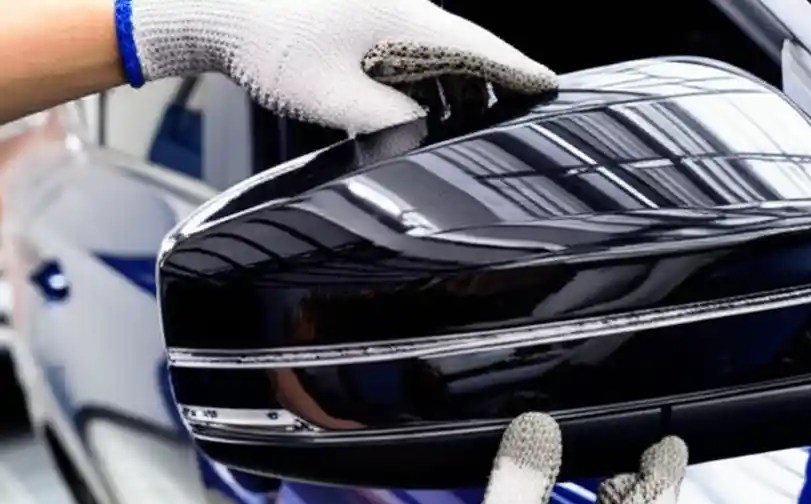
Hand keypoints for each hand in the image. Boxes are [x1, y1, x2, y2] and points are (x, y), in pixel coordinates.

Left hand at [119, 0, 556, 132]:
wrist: (214, 7)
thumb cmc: (270, 46)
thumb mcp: (336, 99)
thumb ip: (391, 123)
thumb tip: (426, 139)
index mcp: (407, 20)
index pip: (482, 50)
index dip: (520, 73)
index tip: (550, 87)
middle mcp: (402, 9)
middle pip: (467, 52)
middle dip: (493, 87)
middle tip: (517, 120)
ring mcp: (381, 12)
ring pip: (438, 53)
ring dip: (455, 87)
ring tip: (469, 124)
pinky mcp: (360, 20)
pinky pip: (411, 51)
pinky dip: (425, 80)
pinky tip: (419, 107)